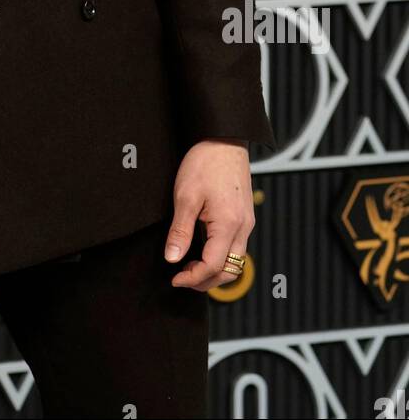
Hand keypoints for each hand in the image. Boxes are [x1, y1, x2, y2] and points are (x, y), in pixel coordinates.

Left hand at [163, 138, 253, 291]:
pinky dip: (221, 256)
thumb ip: (180, 231)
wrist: (224, 139)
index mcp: (229, 224)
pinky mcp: (244, 216)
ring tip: (190, 266)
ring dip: (214, 270)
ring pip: (235, 261)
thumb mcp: (185, 197)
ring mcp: (247, 222)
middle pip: (229, 270)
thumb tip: (172, 259)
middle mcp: (243, 227)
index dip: (193, 278)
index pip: (213, 266)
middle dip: (205, 280)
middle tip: (182, 278)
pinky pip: (236, 246)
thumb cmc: (205, 163)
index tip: (175, 278)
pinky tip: (202, 249)